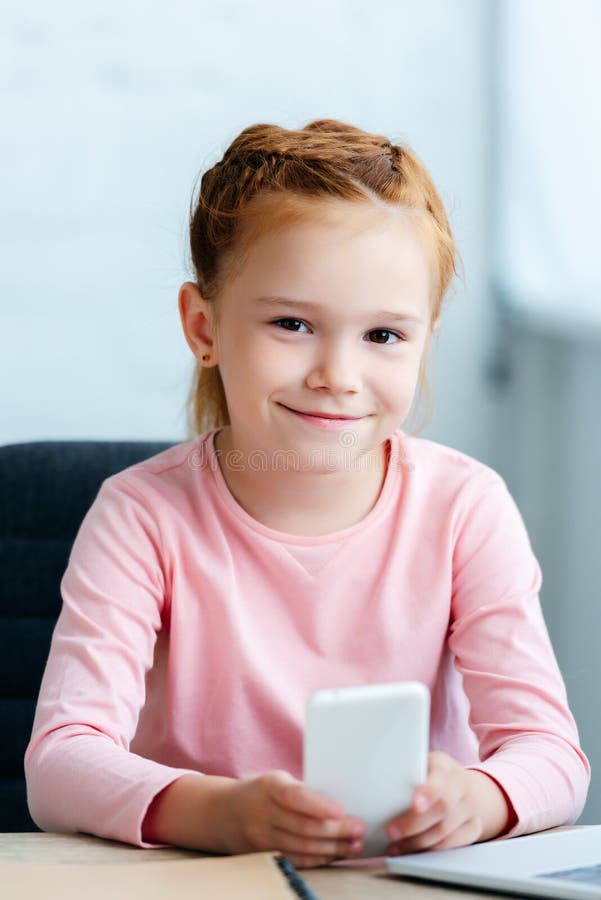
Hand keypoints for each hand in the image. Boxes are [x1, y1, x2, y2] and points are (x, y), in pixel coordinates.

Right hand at [217, 769, 366, 868]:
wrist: (223, 812)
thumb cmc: (262, 792)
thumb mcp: (277, 781)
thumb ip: (303, 792)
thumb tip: (343, 806)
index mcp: (269, 787)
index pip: (295, 797)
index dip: (319, 805)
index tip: (342, 811)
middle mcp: (263, 814)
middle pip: (304, 827)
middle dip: (337, 830)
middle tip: (359, 829)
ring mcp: (262, 839)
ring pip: (303, 848)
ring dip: (334, 849)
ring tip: (355, 845)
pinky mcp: (266, 856)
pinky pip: (297, 860)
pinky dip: (320, 859)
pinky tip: (336, 855)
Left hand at [385, 751, 511, 854]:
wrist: (465, 786)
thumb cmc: (431, 775)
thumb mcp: (420, 764)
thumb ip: (405, 771)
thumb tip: (375, 782)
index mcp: (445, 766)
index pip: (440, 777)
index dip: (429, 792)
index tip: (415, 805)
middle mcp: (462, 786)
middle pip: (442, 809)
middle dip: (414, 824)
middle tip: (391, 832)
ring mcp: (470, 808)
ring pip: (445, 831)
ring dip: (417, 842)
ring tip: (395, 845)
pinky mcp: (473, 828)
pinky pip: (452, 845)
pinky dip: (429, 851)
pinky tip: (411, 851)